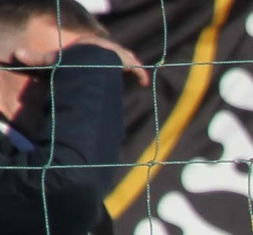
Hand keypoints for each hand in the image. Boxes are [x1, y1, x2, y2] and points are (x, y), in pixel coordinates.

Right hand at [14, 38, 150, 85]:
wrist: (86, 59)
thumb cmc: (69, 60)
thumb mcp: (51, 60)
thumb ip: (38, 60)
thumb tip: (17, 56)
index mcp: (87, 43)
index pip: (94, 47)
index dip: (98, 56)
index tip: (102, 65)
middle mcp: (103, 46)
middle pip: (112, 53)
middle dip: (117, 61)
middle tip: (120, 72)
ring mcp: (116, 53)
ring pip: (126, 60)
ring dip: (130, 68)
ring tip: (135, 78)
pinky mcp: (127, 61)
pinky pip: (137, 69)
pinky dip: (140, 75)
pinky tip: (144, 83)